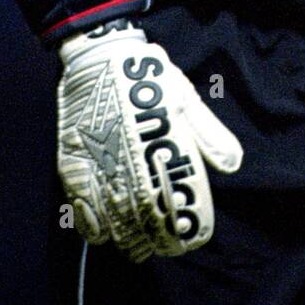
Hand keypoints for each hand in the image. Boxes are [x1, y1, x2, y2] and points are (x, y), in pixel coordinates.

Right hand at [57, 19, 242, 262]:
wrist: (98, 56)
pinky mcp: (71, 162)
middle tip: (164, 247)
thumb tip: (233, 165)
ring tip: (139, 249)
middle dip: (153, 237)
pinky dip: (92, 226)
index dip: (177, 224)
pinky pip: (79, 205)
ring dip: (125, 238)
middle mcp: (124, 160)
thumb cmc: (148, 78)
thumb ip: (206, 133)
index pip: (168, 199)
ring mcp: (95, 163)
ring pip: (110, 216)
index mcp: (156, 146)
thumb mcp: (184, 99)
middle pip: (139, 214)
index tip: (186, 238)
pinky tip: (103, 235)